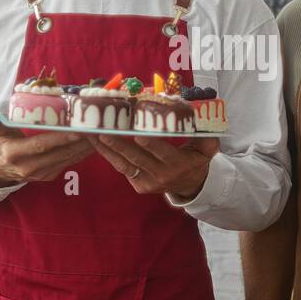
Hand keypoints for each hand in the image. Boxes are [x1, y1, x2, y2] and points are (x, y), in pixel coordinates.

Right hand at [0, 116, 93, 186]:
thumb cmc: (0, 144)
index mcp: (15, 154)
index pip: (41, 145)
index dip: (60, 139)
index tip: (77, 131)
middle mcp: (29, 167)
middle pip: (59, 153)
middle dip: (80, 142)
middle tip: (97, 129)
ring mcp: (40, 174)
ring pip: (67, 159)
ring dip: (85, 148)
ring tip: (100, 134)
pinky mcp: (49, 176)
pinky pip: (68, 164)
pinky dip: (82, 154)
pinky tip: (94, 144)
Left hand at [88, 134, 218, 198]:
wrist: (190, 185)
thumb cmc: (196, 160)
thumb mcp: (207, 149)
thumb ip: (205, 134)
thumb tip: (200, 114)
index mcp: (179, 164)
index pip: (163, 153)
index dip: (150, 144)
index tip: (138, 133)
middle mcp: (162, 175)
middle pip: (137, 158)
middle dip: (119, 145)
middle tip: (104, 132)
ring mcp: (148, 182)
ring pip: (125, 165)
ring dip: (108, 150)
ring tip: (93, 136)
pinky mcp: (140, 186)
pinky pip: (123, 169)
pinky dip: (110, 156)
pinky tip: (98, 143)